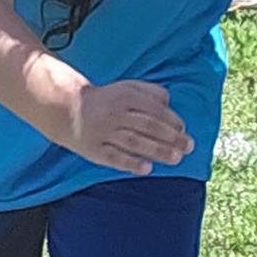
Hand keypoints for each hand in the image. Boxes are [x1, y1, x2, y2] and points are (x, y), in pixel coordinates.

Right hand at [60, 80, 192, 174]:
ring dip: (157, 151)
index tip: (184, 130)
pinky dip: (131, 164)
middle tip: (189, 147)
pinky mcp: (94, 150)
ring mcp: (104, 133)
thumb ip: (151, 93)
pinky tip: (147, 169)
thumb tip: (171, 106)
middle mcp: (116, 114)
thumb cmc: (108, 100)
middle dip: (171, 138)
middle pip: (148, 126)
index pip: (154, 110)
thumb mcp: (128, 87)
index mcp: (126, 97)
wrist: (68, 109)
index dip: (172, 120)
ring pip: (134, 142)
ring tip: (176, 158)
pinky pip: (114, 158)